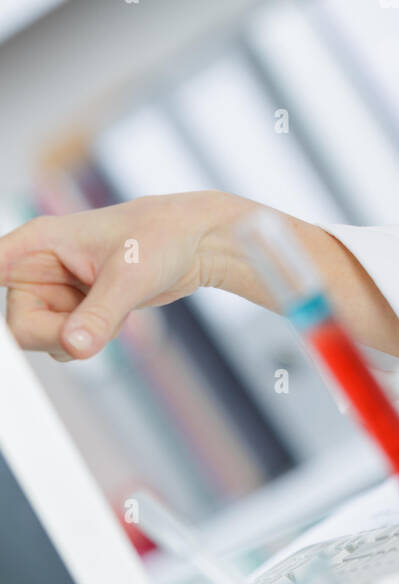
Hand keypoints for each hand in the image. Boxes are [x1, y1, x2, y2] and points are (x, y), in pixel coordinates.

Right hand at [0, 191, 257, 360]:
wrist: (196, 242)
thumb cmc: (163, 236)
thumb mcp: (131, 275)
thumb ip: (100, 314)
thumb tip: (74, 347)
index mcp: (39, 242)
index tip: (12, 322)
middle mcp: (39, 266)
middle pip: (18, 324)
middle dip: (54, 335)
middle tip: (88, 335)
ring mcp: (54, 290)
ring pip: (41, 338)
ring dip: (77, 339)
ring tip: (115, 310)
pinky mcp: (73, 309)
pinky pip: (64, 342)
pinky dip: (89, 341)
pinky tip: (117, 316)